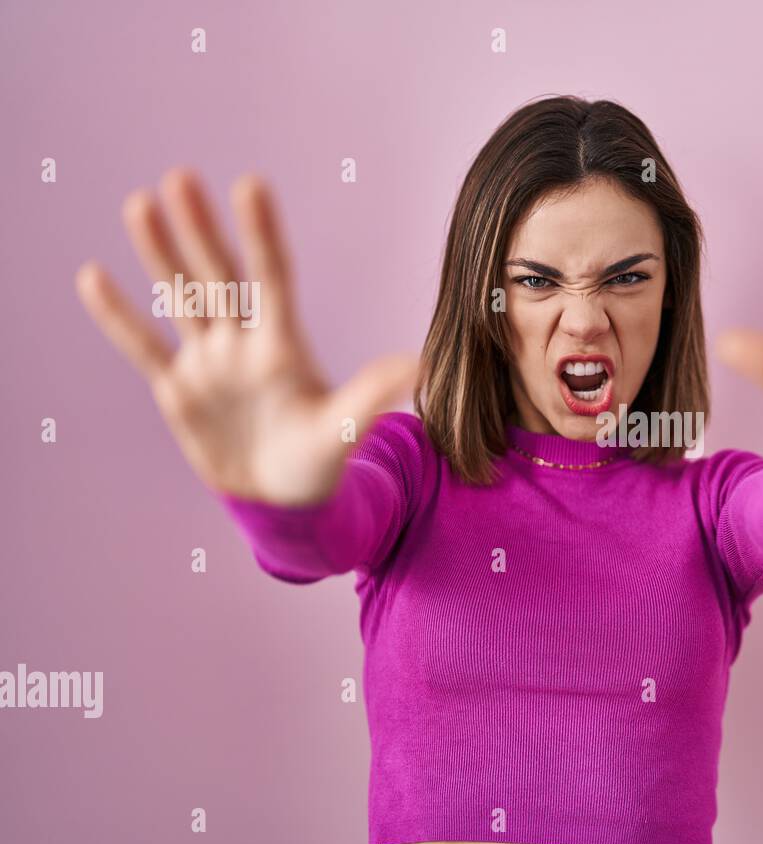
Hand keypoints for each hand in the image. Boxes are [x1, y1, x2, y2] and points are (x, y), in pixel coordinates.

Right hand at [75, 169, 416, 504]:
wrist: (284, 497)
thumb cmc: (320, 459)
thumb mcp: (344, 428)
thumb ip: (371, 395)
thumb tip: (420, 367)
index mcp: (284, 344)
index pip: (272, 277)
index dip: (262, 234)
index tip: (251, 184)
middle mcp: (243, 341)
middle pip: (220, 275)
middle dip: (201, 229)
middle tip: (181, 177)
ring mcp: (209, 360)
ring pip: (180, 297)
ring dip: (160, 254)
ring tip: (140, 203)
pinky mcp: (178, 388)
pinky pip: (143, 346)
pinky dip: (119, 316)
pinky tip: (92, 276)